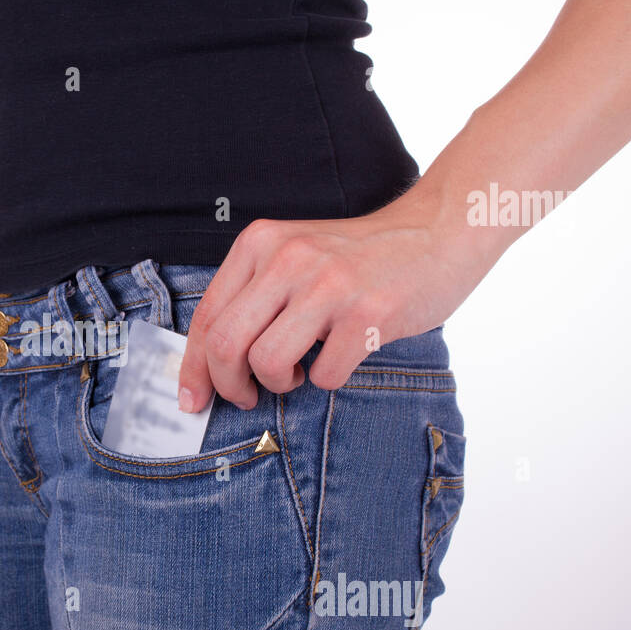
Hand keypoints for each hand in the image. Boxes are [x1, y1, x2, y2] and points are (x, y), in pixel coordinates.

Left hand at [178, 195, 488, 410]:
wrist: (438, 231)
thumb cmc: (360, 258)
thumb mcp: (295, 257)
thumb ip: (255, 296)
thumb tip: (211, 363)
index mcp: (261, 243)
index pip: (207, 316)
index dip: (193, 367)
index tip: (192, 398)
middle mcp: (289, 259)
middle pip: (226, 344)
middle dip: (228, 385)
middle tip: (246, 395)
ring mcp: (329, 285)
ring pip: (266, 362)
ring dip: (279, 383)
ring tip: (299, 371)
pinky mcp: (367, 312)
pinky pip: (324, 375)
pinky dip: (326, 381)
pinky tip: (339, 358)